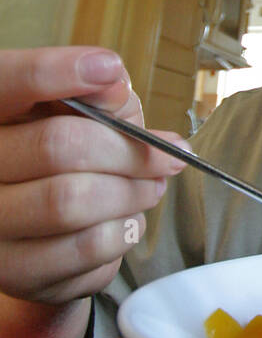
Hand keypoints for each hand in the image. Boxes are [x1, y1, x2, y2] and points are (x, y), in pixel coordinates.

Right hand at [0, 47, 188, 337]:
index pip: (6, 80)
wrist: (46, 235)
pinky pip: (84, 248)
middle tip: (169, 156)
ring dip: (133, 193)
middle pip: (58, 145)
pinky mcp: (14, 270)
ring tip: (152, 187)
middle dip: (130, 150)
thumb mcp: (86, 117)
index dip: (55, 71)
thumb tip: (113, 82)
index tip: (108, 68)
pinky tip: (125, 221)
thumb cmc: (70, 159)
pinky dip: (122, 232)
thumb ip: (99, 96)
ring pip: (72, 202)